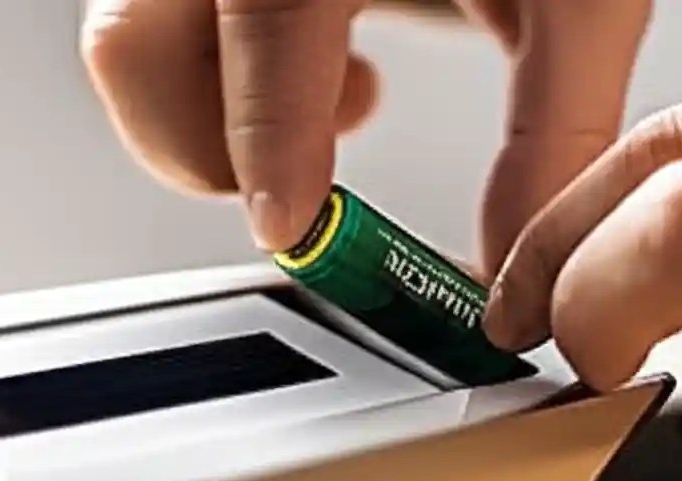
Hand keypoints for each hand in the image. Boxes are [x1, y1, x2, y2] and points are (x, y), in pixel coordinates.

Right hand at [81, 0, 649, 272]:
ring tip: (336, 98)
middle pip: (134, 43)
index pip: (264, 17)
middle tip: (299, 182)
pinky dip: (216, 85)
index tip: (291, 228)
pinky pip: (151, 34)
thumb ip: (551, 130)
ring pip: (130, 49)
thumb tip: (510, 257)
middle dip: (206, 147)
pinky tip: (315, 63)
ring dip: (213, 119)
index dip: (266, 138)